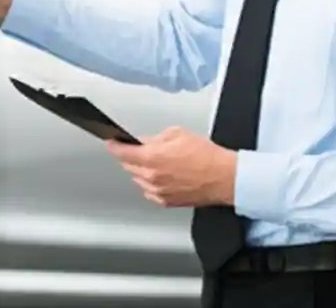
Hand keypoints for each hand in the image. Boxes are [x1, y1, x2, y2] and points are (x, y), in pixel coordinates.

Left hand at [105, 127, 236, 207]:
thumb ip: (156, 138)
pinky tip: (164, 176)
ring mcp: (157, 191)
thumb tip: (146, 141)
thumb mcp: (178, 134)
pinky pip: (149, 191)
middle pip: (128, 166)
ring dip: (141, 170)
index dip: (114, 146)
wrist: (224, 177)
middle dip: (131, 156)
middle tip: (140, 150)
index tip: (111, 143)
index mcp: (152, 158)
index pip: (122, 152)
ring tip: (159, 163)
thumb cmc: (206, 156)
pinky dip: (151, 184)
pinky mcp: (166, 201)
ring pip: (138, 179)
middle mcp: (151, 177)